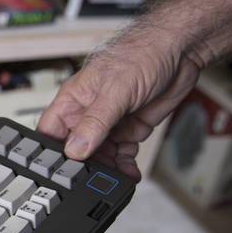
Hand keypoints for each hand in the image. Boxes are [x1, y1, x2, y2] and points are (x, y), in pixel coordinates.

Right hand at [37, 29, 200, 180]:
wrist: (181, 52)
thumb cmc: (143, 54)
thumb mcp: (115, 90)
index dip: (50, 153)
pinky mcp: (129, 129)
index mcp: (73, 101)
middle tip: (92, 180)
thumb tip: (75, 149)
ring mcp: (109, 123)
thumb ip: (95, 122)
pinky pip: (121, 154)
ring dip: (107, 169)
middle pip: (76, 150)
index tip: (59, 172)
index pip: (51, 132)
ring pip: (100, 156)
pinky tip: (128, 174)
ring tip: (115, 179)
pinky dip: (125, 166)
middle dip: (84, 166)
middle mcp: (88, 114)